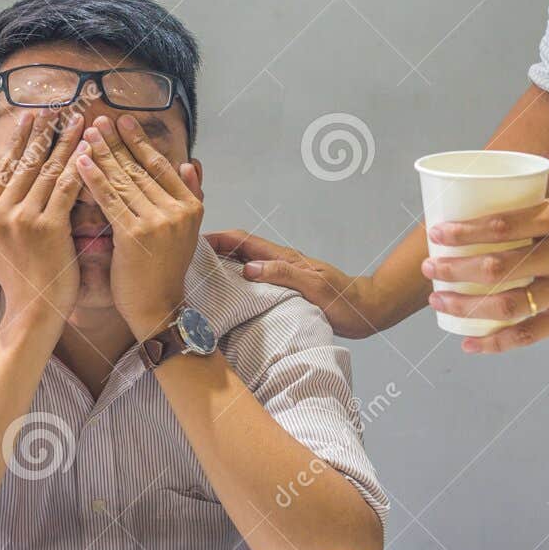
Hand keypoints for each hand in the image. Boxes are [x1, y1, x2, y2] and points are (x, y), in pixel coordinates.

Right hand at [0, 111, 84, 332]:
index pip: (4, 168)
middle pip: (24, 163)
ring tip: (79, 120)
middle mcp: (0, 213)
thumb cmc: (18, 278)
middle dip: (42, 133)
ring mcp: (23, 220)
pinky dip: (77, 165)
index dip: (19, 141)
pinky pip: (65, 188)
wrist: (32, 310)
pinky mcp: (48, 228)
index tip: (32, 118)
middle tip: (55, 108)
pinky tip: (88, 149)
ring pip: (46, 171)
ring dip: (64, 142)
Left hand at [74, 114, 203, 340]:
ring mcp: (157, 222)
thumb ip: (192, 195)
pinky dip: (94, 179)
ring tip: (86, 134)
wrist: (158, 307)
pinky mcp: (135, 235)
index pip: (161, 166)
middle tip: (98, 120)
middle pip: (140, 169)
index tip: (124, 121)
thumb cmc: (165, 271)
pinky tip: (80, 161)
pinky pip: (110, 200)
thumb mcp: (188, 231)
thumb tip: (192, 162)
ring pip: (124, 181)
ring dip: (103, 154)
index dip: (140, 142)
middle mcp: (177, 211)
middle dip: (117, 142)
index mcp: (191, 206)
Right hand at [205, 231, 385, 338]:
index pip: (242, 240)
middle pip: (237, 249)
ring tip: (195, 277)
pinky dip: (234, 282)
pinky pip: (251, 281)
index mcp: (283, 258)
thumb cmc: (345, 300)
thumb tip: (248, 268)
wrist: (366, 311)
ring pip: (242, 264)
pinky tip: (224, 295)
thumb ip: (284, 274)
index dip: (215, 238)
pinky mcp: (283, 289)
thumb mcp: (316, 286)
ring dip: (219, 266)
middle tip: (182, 260)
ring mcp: (280, 275)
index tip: (190, 243)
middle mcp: (278, 263)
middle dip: (210, 250)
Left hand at [422, 195, 548, 351]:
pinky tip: (470, 342)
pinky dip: (496, 341)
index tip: (438, 233)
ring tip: (439, 301)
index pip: (503, 223)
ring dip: (466, 305)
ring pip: (507, 302)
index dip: (465, 231)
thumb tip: (499, 221)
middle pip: (496, 266)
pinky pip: (530, 333)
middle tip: (431, 268)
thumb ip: (546, 216)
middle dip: (455, 269)